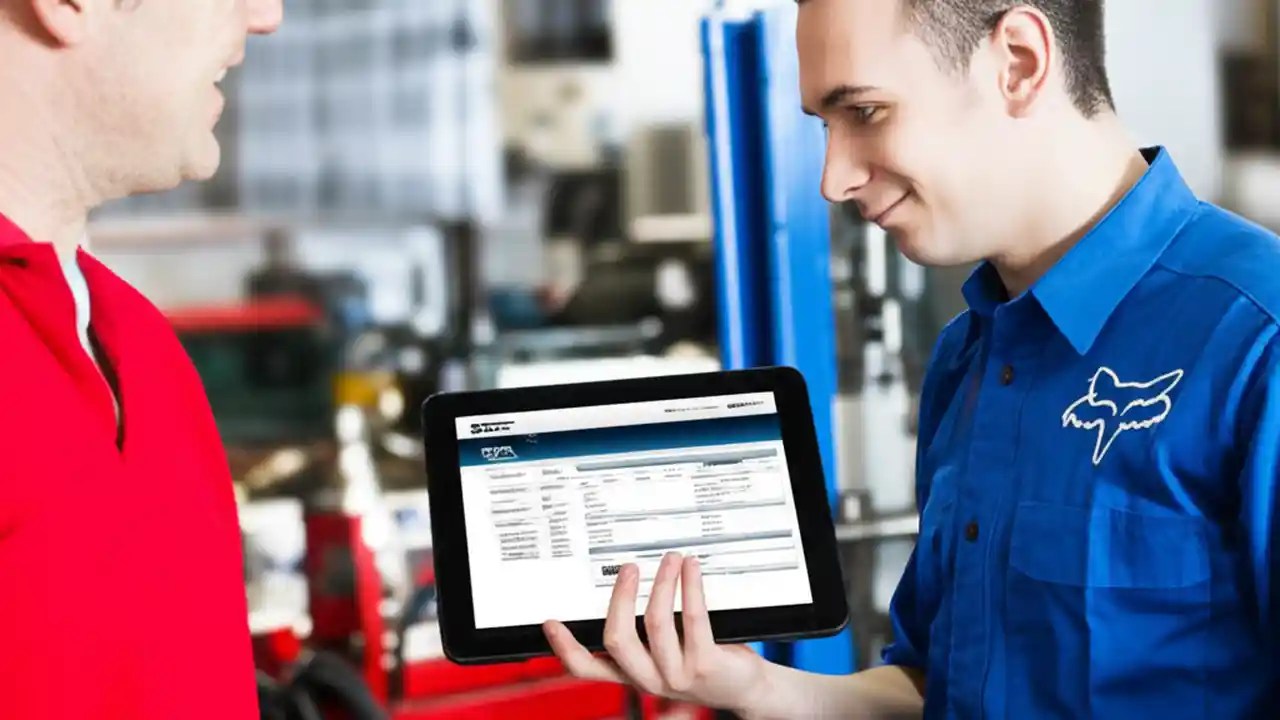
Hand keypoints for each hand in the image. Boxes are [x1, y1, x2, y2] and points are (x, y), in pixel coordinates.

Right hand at [543, 552, 771, 713]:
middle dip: (620, 597)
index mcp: (634, 675)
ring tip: (670, 559)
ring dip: (661, 583)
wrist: (748, 689)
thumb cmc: (706, 663)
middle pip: (618, 639)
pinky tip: (691, 570)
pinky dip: (689, 587)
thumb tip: (624, 586)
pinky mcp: (705, 666)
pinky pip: (692, 619)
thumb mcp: (667, 654)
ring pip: (655, 622)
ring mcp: (677, 676)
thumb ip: (645, 634)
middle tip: (629, 568)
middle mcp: (650, 680)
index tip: (551, 621)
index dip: (565, 648)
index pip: (588, 669)